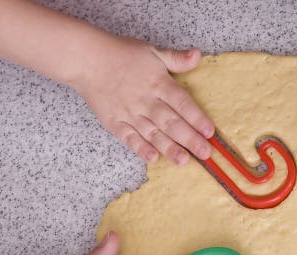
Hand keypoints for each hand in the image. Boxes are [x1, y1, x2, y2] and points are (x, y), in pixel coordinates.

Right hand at [72, 36, 214, 164]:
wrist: (86, 59)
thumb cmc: (121, 54)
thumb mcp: (153, 52)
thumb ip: (176, 59)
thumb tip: (197, 55)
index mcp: (158, 83)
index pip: (182, 103)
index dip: (196, 118)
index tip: (209, 131)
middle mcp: (146, 101)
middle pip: (171, 122)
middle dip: (190, 139)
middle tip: (205, 153)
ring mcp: (130, 113)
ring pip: (153, 134)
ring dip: (169, 148)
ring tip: (184, 160)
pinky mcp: (115, 122)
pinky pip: (129, 138)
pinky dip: (140, 148)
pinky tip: (152, 158)